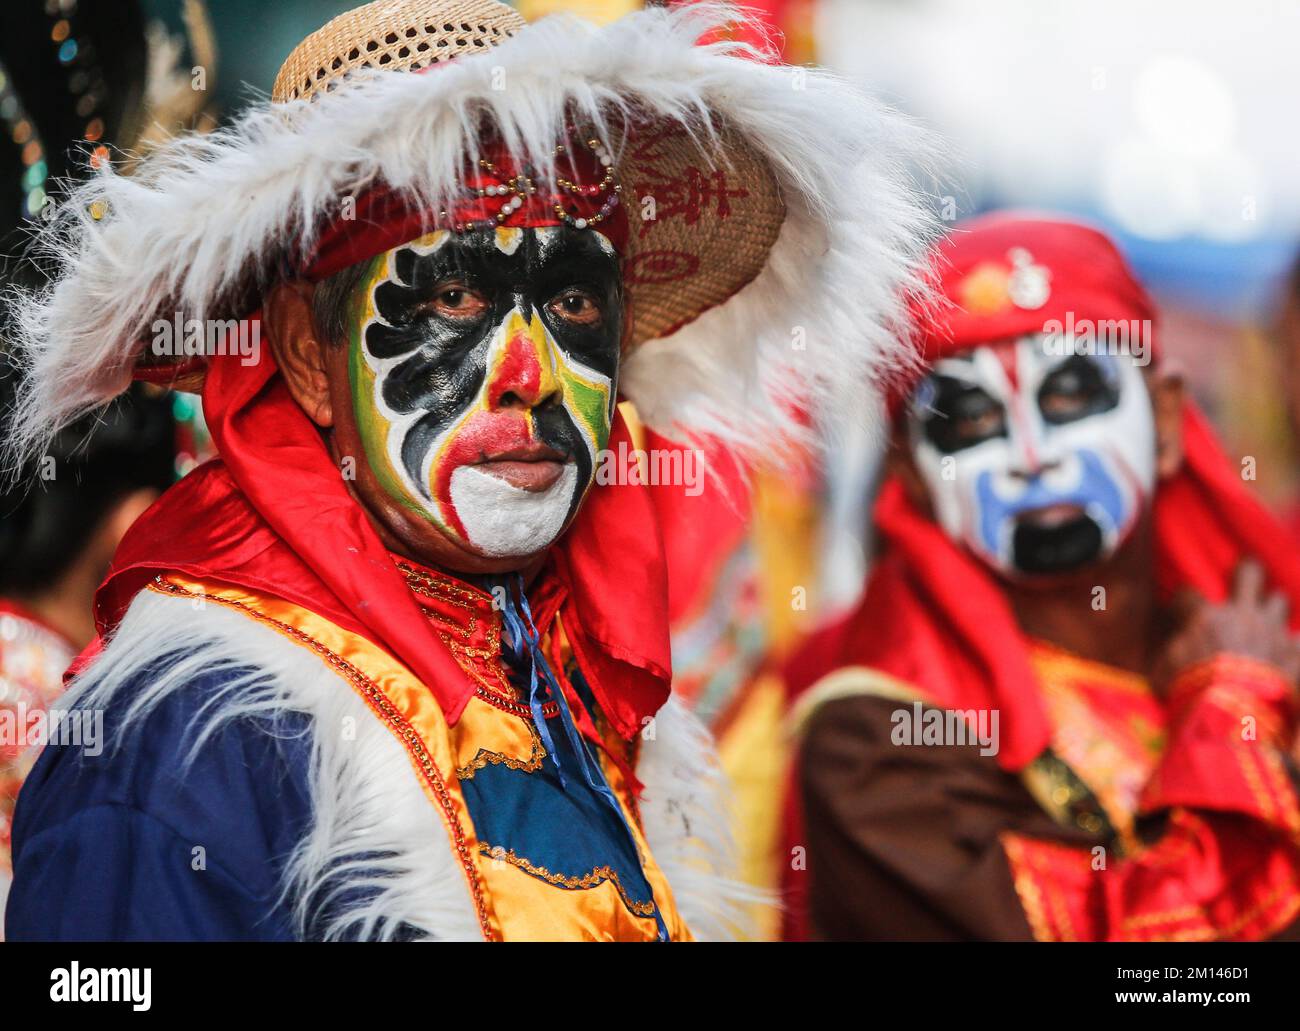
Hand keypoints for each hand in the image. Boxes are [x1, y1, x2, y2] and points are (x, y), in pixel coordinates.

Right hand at [1156, 561, 1299, 691]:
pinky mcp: (1294, 652)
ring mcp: (1271, 631)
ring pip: (1279, 599)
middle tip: (1244, 571)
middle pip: (1249, 574)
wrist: (1233, 713)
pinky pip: (1298, 639)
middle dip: (1246, 569)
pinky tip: (1289, 650)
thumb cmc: (1192, 689)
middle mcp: (1241, 615)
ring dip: (1272, 606)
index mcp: (1206, 617)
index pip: (1188, 594)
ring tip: (1267, 615)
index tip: (1180, 604)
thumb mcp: (1164, 671)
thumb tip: (1166, 652)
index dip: (1182, 597)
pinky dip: (1293, 644)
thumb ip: (1169, 654)